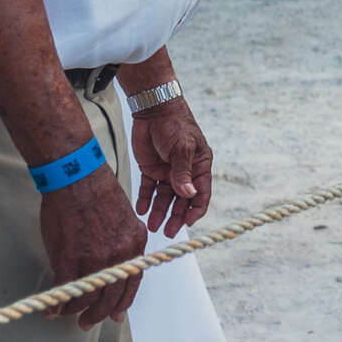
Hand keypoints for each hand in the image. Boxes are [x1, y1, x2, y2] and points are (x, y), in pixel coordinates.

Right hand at [40, 178, 148, 328]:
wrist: (77, 176)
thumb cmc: (95, 192)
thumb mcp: (122, 218)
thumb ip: (120, 242)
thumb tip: (112, 265)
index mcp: (135, 242)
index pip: (132, 282)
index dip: (122, 302)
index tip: (115, 315)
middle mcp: (120, 255)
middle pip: (111, 296)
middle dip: (98, 314)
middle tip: (86, 322)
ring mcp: (97, 259)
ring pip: (87, 297)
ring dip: (74, 310)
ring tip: (65, 313)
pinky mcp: (72, 259)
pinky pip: (66, 290)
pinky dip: (58, 303)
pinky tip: (51, 309)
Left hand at [131, 98, 214, 236]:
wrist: (153, 109)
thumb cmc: (175, 125)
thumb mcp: (182, 148)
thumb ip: (183, 172)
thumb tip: (188, 195)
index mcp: (199, 166)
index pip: (201, 194)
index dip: (195, 210)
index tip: (187, 223)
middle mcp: (185, 172)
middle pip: (181, 200)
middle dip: (175, 217)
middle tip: (168, 232)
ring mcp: (167, 171)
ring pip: (164, 197)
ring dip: (159, 212)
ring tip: (151, 226)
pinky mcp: (150, 168)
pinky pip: (148, 188)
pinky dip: (145, 199)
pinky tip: (141, 210)